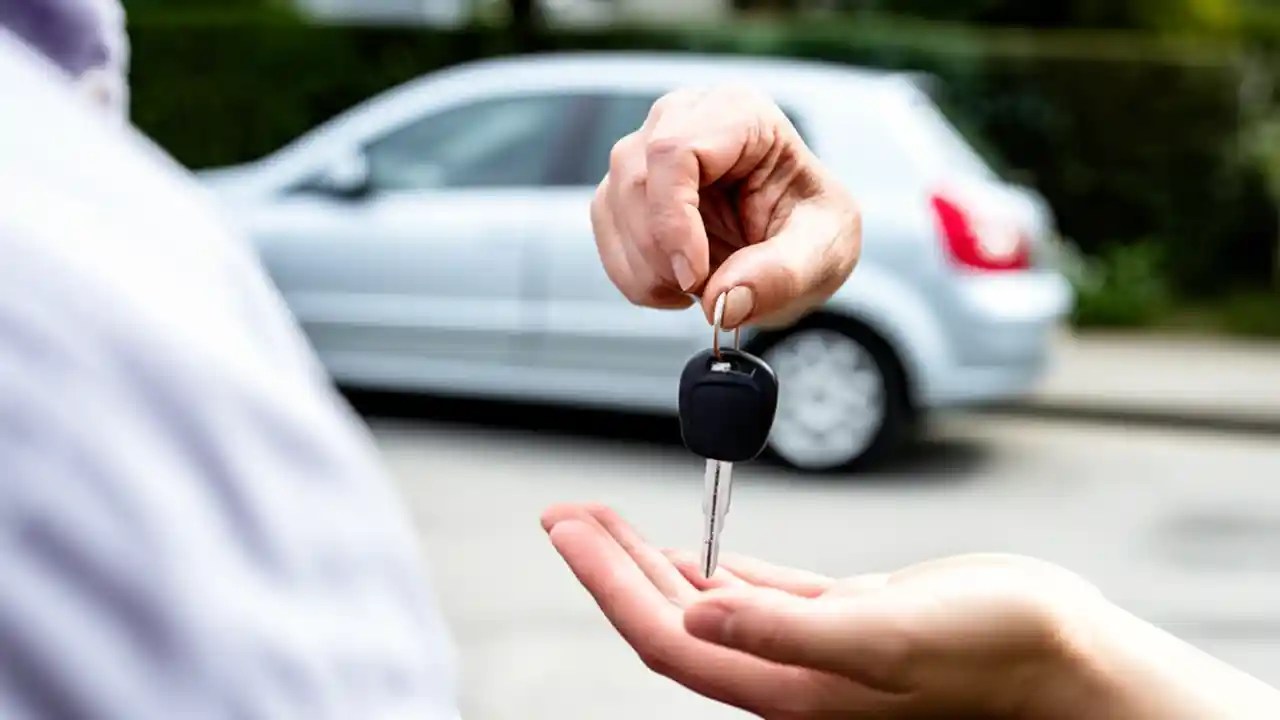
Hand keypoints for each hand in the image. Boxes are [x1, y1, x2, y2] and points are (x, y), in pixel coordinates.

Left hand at [541, 504, 1279, 718]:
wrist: (1067, 655)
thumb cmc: (997, 652)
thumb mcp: (890, 637)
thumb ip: (788, 629)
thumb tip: (693, 619)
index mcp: (789, 686)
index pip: (667, 637)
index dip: (607, 585)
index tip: (566, 529)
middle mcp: (787, 671)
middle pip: (671, 618)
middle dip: (610, 566)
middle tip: (564, 513)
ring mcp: (811, 645)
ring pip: (706, 601)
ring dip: (649, 560)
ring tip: (602, 521)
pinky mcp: (842, 617)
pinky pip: (755, 590)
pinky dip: (713, 565)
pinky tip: (686, 549)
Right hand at [592, 86, 860, 329]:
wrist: (797, 241)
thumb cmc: (813, 228)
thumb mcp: (826, 251)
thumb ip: (781, 274)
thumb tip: (723, 301)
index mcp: (738, 112)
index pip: (674, 151)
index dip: (673, 220)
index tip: (694, 277)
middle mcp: (683, 119)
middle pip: (635, 180)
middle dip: (661, 254)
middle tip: (704, 290)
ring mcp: (647, 152)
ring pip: (612, 208)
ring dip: (647, 270)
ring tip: (700, 288)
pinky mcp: (626, 190)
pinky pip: (608, 235)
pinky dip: (636, 276)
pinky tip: (677, 285)